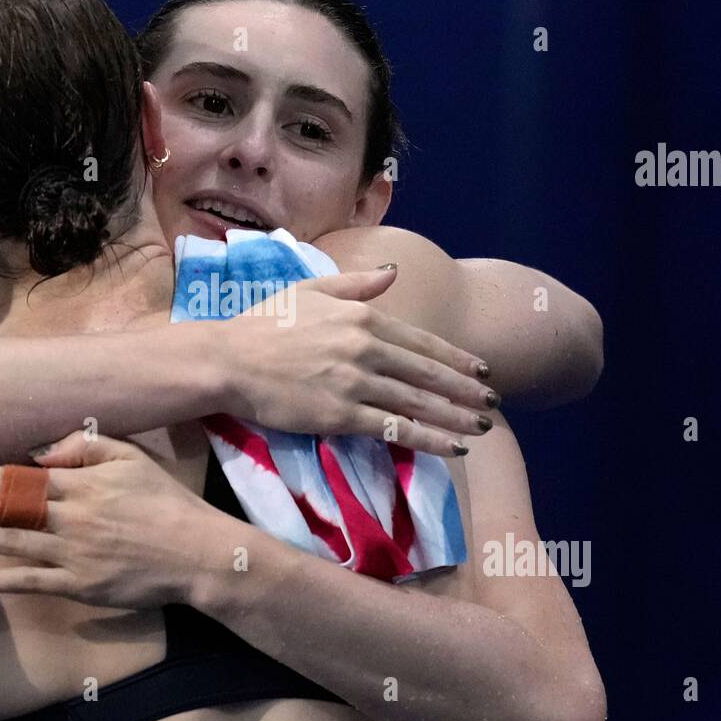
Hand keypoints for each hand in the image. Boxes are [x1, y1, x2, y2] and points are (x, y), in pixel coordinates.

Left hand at [0, 432, 224, 608]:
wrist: (196, 553)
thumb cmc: (165, 502)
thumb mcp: (132, 458)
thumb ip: (86, 446)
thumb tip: (40, 452)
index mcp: (81, 484)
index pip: (15, 476)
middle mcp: (70, 517)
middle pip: (2, 506)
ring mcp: (72, 553)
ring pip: (7, 541)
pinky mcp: (79, 586)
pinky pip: (28, 581)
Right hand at [217, 267, 498, 456]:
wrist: (226, 360)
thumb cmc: (262, 324)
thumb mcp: (310, 291)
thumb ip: (356, 284)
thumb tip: (392, 273)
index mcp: (362, 316)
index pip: (421, 341)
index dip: (456, 358)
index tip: (482, 369)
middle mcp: (365, 347)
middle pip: (428, 373)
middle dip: (466, 389)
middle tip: (493, 402)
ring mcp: (355, 382)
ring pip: (418, 402)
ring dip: (456, 416)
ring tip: (483, 426)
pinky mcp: (340, 415)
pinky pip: (395, 429)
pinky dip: (428, 439)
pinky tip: (452, 446)